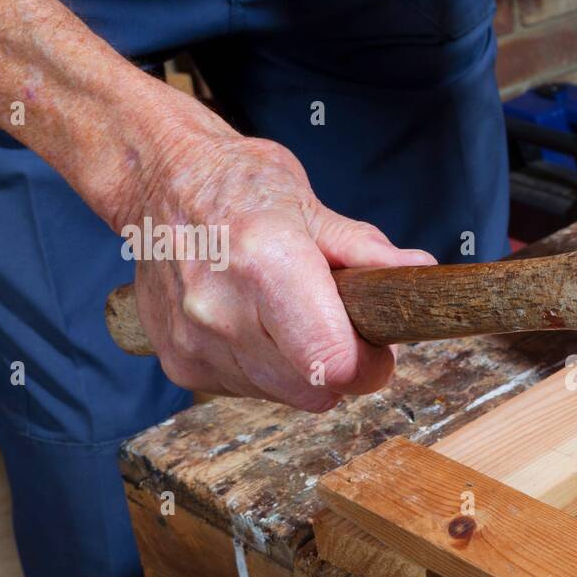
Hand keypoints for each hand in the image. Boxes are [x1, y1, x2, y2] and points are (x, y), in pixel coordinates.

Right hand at [123, 133, 434, 410]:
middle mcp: (222, 310)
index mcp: (266, 262)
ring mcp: (195, 341)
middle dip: (341, 367)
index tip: (377, 346)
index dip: (369, 364)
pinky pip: (248, 390)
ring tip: (288, 315)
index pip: (332, 362)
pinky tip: (254, 324)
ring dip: (300, 369)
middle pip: (314, 389)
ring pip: (284, 395)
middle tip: (339, 325)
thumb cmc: (238, 186)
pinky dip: (264, 369)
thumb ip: (366, 252)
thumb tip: (419, 274)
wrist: (157, 181)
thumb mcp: (310, 204)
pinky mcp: (179, 363)